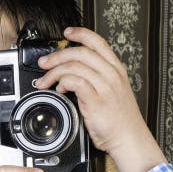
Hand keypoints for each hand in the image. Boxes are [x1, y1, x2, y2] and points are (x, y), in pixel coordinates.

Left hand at [33, 26, 166, 171]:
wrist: (129, 138)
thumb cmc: (119, 120)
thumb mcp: (112, 92)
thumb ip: (96, 79)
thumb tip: (70, 74)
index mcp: (116, 69)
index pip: (98, 42)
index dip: (80, 34)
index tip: (66, 32)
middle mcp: (111, 74)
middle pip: (80, 52)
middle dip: (57, 55)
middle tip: (44, 63)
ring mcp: (105, 86)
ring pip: (74, 66)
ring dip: (54, 72)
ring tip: (44, 82)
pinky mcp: (97, 100)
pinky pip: (75, 82)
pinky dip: (62, 83)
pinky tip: (59, 91)